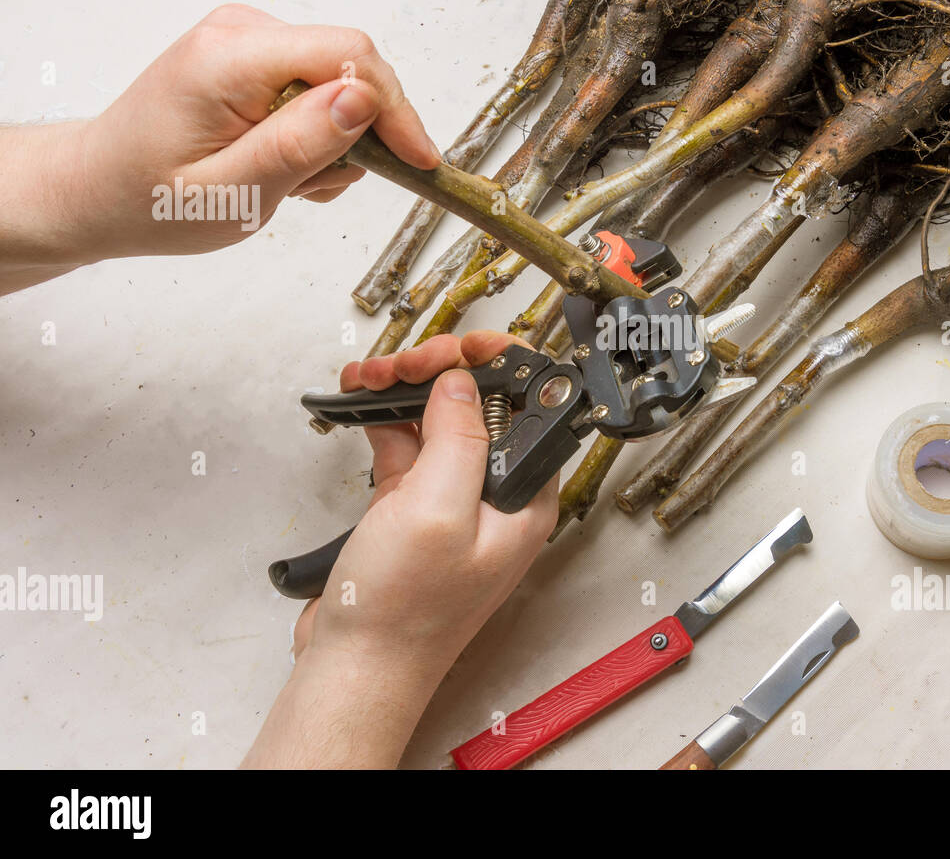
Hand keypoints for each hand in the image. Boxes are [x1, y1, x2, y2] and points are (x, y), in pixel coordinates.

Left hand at [0, 4, 438, 289]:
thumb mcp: (230, 195)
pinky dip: (316, 138)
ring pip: (340, 87)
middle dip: (361, 135)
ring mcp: (248, 42)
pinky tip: (280, 168)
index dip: (394, 109)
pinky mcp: (256, 60)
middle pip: (351, 68)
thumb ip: (297, 146)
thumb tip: (362, 101)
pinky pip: (319, 93)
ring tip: (287, 185)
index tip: (419, 162)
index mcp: (229, 59)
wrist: (100, 189)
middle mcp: (242, 34)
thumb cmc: (150, 199)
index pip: (346, 57)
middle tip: (324, 188)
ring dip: (333, 145)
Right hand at [244, 332, 558, 767]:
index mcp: (524, 497)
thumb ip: (457, 437)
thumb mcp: (437, 510)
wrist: (354, 666)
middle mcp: (495, 495)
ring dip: (406, 390)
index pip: (531, 406)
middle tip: (403, 365)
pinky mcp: (413, 509)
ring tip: (370, 377)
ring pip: (438, 420)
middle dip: (442, 372)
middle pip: (482, 405)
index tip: (458, 348)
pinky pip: (406, 446)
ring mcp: (452, 501)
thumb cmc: (403, 616)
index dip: (498, 364)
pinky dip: (384, 420)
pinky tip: (363, 405)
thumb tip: (463, 381)